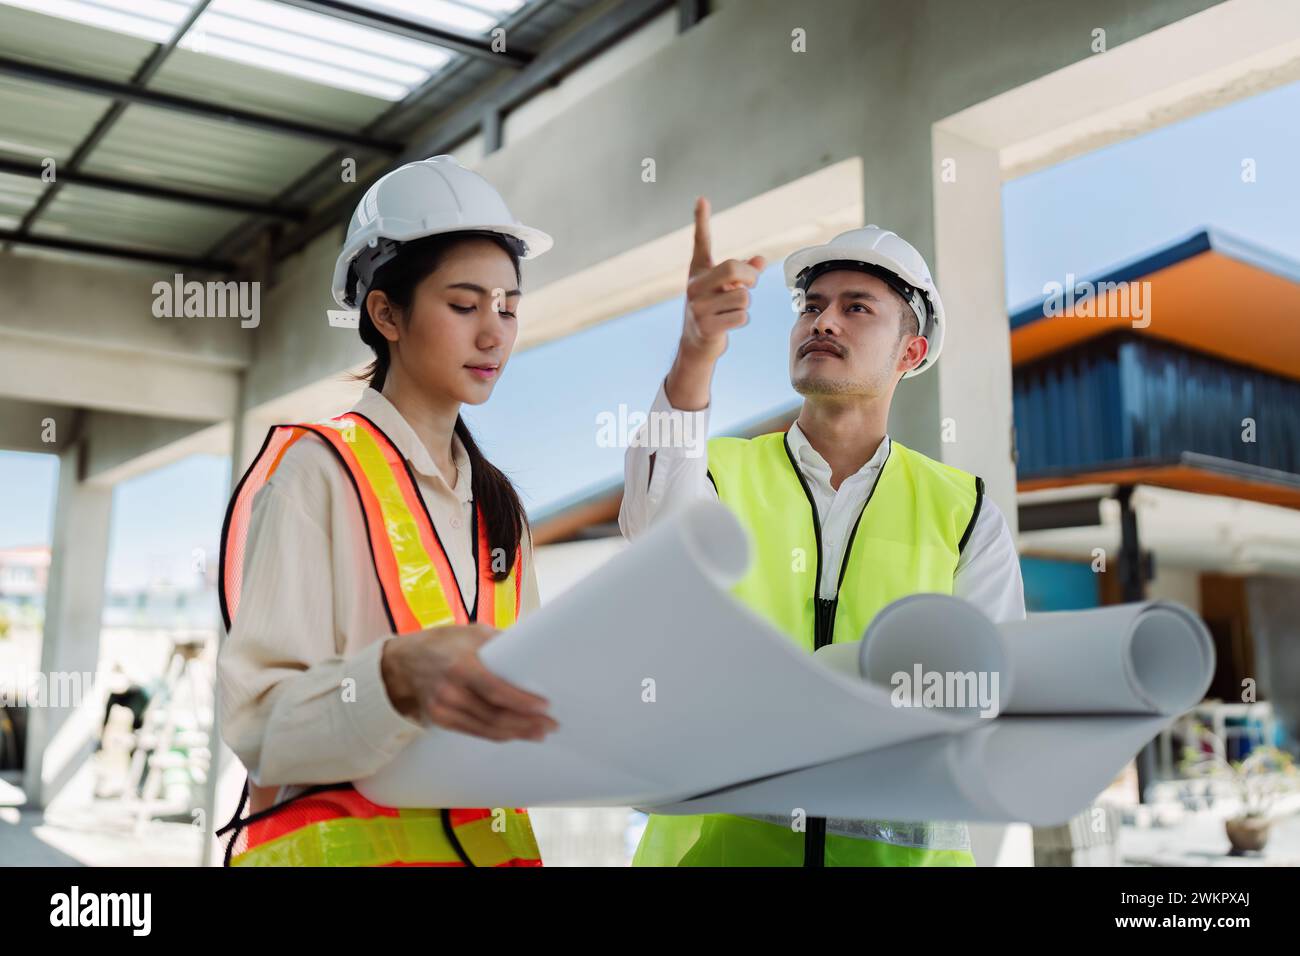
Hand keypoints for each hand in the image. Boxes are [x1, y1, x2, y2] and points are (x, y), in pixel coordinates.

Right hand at [381, 624, 556, 741]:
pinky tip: (516, 733)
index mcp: (461, 664)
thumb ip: (501, 644)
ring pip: (487, 728)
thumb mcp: (472, 633)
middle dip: (527, 722)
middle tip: (551, 724)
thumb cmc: (443, 643)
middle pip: (494, 715)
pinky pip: (475, 732)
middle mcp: (450, 690)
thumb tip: (534, 653)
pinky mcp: (442, 720)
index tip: (544, 706)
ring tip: (540, 732)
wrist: (403, 662)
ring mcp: (444, 708)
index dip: (521, 702)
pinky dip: (498, 734)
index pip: (495, 690)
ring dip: (517, 733)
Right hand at [680, 197, 765, 362]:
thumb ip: (742, 275)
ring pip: (743, 297)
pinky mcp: (706, 326)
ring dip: (744, 305)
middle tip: (751, 284)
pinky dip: (741, 320)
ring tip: (730, 311)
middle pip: (734, 269)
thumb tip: (761, 260)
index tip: (702, 199)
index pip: (701, 243)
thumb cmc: (713, 312)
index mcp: (698, 273)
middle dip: (750, 277)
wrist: (695, 345)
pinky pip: (741, 316)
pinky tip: (729, 324)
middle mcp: (694, 287)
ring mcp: (698, 307)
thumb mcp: (725, 290)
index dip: (701, 220)